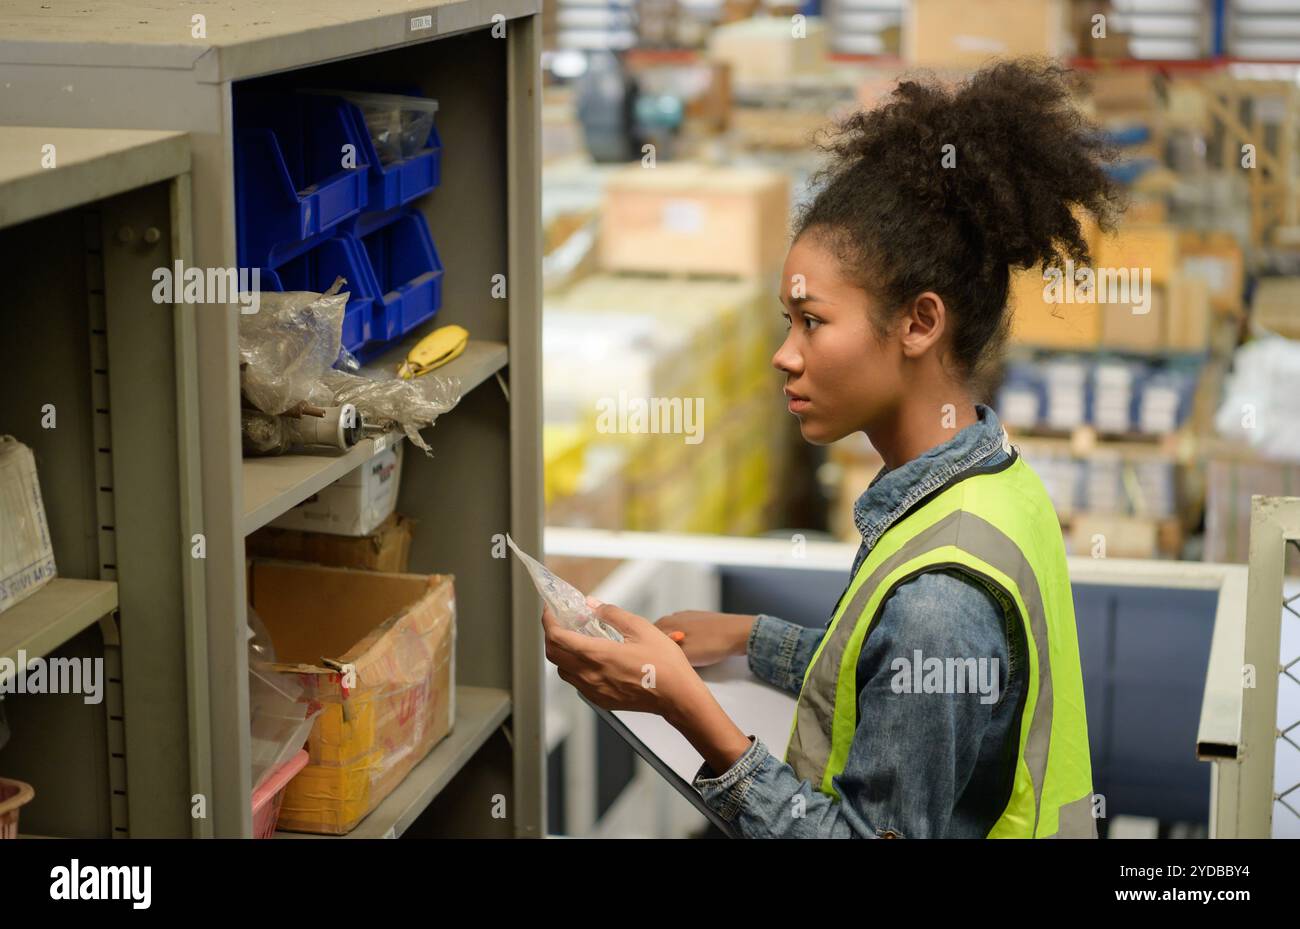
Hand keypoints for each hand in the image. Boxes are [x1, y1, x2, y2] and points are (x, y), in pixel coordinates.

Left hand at [543, 601, 708, 720]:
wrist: (677, 696)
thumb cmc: (664, 664)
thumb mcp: (641, 628)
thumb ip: (612, 614)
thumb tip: (593, 605)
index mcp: (597, 655)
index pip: (557, 637)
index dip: (549, 621)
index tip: (551, 611)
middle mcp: (590, 675)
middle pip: (553, 654)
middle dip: (552, 635)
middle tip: (561, 622)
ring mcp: (594, 690)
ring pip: (563, 670)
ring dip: (563, 653)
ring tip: (577, 639)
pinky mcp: (601, 700)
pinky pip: (577, 682)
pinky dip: (576, 667)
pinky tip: (592, 658)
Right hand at [654, 611, 756, 667]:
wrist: (738, 633)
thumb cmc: (711, 644)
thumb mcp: (682, 655)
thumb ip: (662, 655)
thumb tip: (650, 658)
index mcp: (664, 623)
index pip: (645, 639)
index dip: (648, 653)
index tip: (652, 666)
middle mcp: (672, 617)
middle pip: (658, 637)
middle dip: (660, 650)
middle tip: (667, 666)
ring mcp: (686, 616)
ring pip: (672, 635)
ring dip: (673, 647)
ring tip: (682, 660)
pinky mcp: (699, 619)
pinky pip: (685, 632)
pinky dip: (686, 642)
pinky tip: (695, 650)